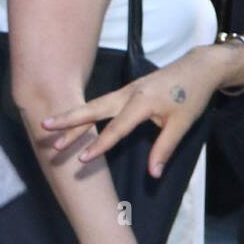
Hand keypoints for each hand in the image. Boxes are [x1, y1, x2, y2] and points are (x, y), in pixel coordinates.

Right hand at [41, 45, 230, 176]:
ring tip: (48, 127)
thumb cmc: (191, 96)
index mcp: (143, 102)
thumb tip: (153, 174)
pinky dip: (84, 111)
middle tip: (45, 129)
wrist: (199, 68)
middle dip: (69, 120)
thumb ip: (164, 148)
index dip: (100, 144)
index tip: (81, 159)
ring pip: (94, 105)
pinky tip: (71, 121)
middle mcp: (129, 93)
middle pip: (94, 109)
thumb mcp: (182, 124)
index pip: (118, 127)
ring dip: (72, 116)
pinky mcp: (127, 91)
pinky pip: (101, 102)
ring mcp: (126, 90)